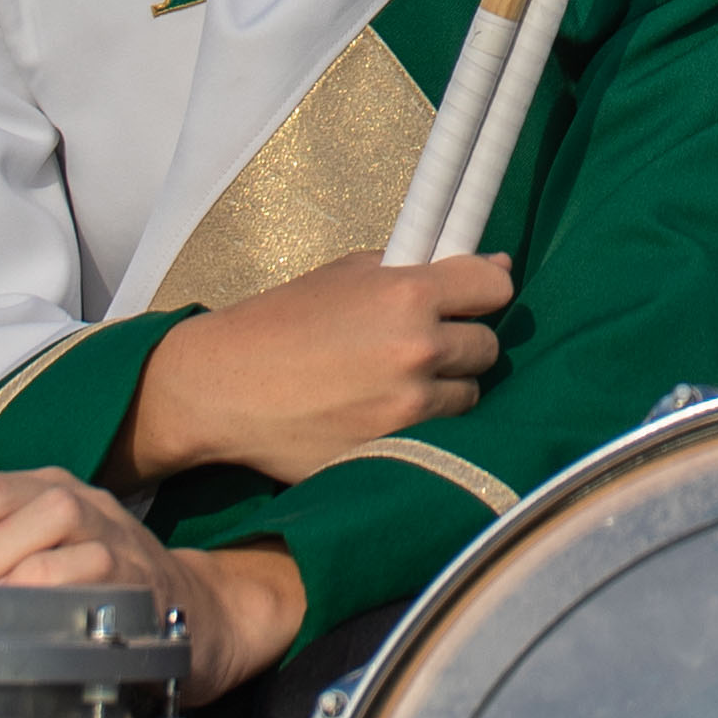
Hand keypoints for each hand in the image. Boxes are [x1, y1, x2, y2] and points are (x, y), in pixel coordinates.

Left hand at [0, 471, 303, 703]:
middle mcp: (69, 495)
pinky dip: (29, 591)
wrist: (195, 621)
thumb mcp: (36, 566)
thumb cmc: (99, 601)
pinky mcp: (130, 567)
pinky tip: (10, 622)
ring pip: (27, 522)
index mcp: (38, 490)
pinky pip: (70, 566)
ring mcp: (104, 526)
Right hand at [121, 252, 510, 485]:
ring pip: (469, 395)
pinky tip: (385, 411)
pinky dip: (422, 424)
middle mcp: (418, 349)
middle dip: (462, 342)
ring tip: (396, 381)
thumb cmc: (281, 322)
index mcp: (408, 294)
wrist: (221, 388)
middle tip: (423, 344)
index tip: (469, 300)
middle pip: (488, 346)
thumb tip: (496, 268)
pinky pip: (439, 434)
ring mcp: (408, 406)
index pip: (495, 288)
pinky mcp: (393, 450)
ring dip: (445, 388)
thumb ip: (419, 270)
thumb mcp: (347, 274)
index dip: (484, 292)